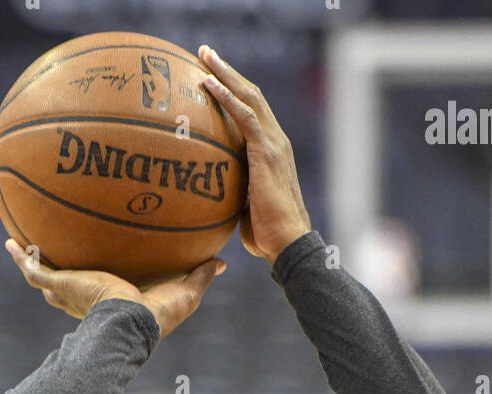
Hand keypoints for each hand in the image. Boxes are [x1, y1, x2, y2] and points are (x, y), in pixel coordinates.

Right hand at [5, 241, 224, 338]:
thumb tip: (220, 262)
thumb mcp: (185, 291)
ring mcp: (70, 294)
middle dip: (58, 282)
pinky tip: (8, 241)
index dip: (95, 290)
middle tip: (55, 265)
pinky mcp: (61, 284)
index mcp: (110, 306)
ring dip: (32, 266)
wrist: (132, 322)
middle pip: (66, 293)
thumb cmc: (158, 316)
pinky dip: (20, 257)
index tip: (97, 282)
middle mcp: (85, 302)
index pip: (99, 299)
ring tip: (20, 248)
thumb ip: (199, 276)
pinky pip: (34, 269)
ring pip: (45, 280)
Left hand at [198, 45, 310, 263]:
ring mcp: (273, 144)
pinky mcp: (267, 152)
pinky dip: (226, 96)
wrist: (288, 243)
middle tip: (205, 53)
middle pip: (250, 95)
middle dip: (227, 71)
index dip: (234, 91)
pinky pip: (245, 116)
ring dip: (225, 73)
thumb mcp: (245, 207)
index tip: (213, 75)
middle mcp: (276, 141)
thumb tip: (211, 196)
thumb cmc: (267, 235)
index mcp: (272, 151)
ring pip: (248, 96)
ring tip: (204, 56)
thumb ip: (233, 192)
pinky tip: (208, 83)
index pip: (252, 111)